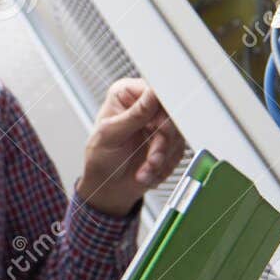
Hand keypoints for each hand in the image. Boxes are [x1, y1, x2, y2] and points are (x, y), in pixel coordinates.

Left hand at [75, 80, 185, 218]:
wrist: (109, 189)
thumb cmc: (100, 159)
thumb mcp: (111, 134)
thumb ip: (135, 114)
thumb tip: (153, 92)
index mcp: (127, 95)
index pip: (155, 91)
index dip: (162, 109)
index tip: (162, 125)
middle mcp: (146, 106)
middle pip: (171, 114)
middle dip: (162, 141)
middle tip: (152, 158)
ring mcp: (159, 124)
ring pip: (177, 134)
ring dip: (162, 156)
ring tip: (145, 168)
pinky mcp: (169, 142)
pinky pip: (178, 151)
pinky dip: (164, 165)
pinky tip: (147, 172)